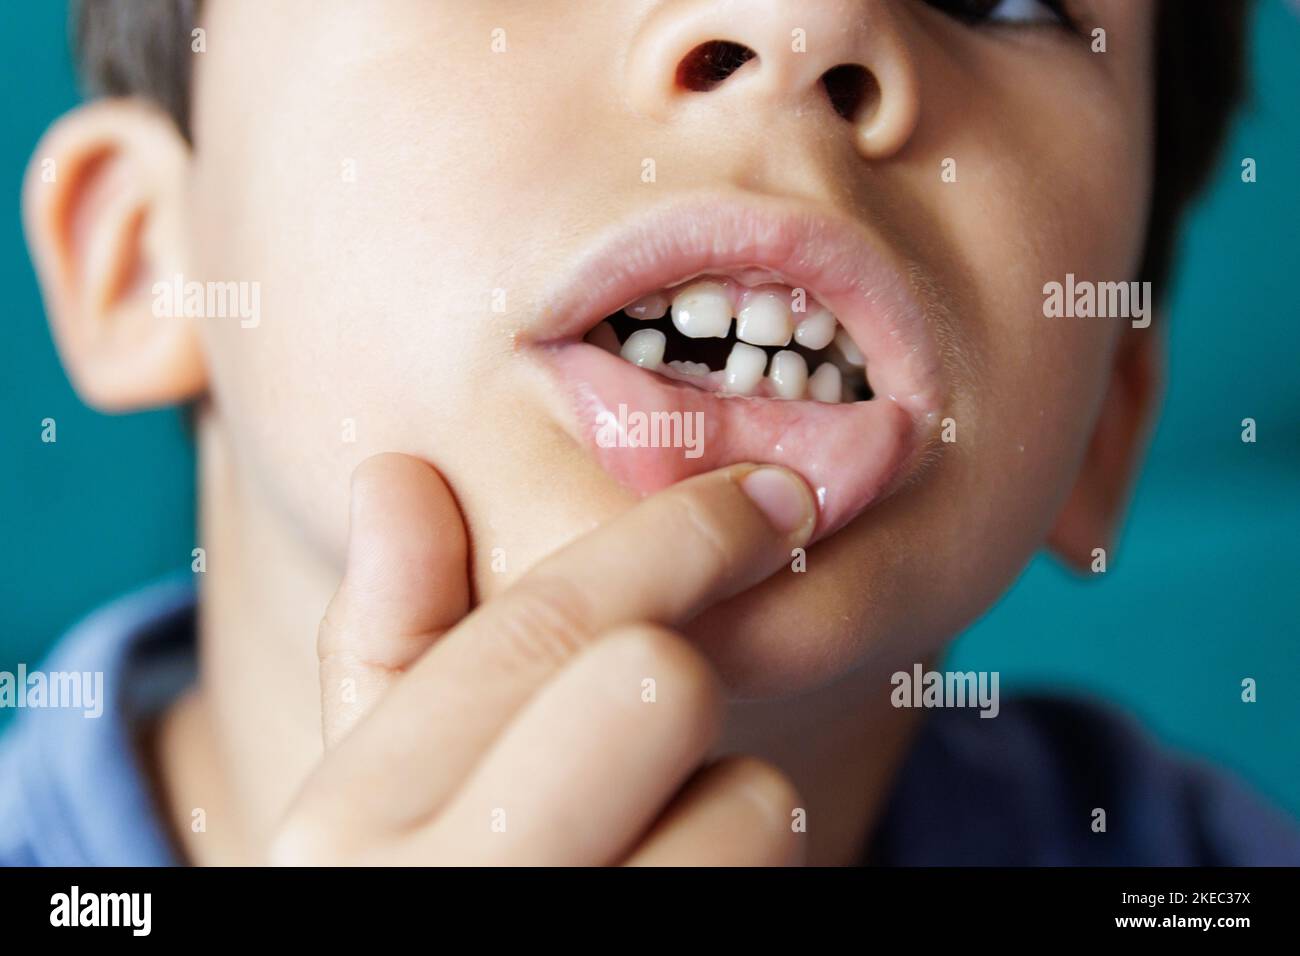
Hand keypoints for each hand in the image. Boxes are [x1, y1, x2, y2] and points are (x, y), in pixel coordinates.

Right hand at [271, 452, 814, 864]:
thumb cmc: (416, 895)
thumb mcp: (368, 795)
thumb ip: (384, 644)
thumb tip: (397, 474)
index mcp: (354, 823)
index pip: (546, 628)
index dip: (679, 534)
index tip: (768, 495)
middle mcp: (450, 896)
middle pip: (658, 686)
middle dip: (684, 673)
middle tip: (670, 697)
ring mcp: (571, 950)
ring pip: (748, 801)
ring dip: (729, 799)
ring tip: (654, 836)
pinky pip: (768, 884)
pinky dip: (749, 870)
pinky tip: (678, 885)